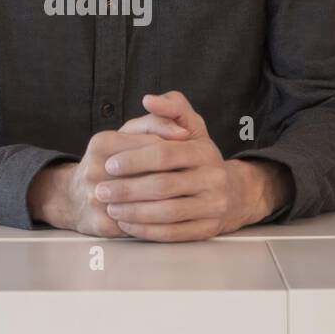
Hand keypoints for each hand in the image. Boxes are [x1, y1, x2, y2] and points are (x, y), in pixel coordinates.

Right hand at [27, 109, 189, 236]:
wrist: (72, 197)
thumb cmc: (110, 162)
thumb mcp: (127, 135)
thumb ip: (156, 123)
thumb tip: (183, 133)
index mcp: (103, 143)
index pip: (154, 146)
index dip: (179, 153)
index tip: (195, 158)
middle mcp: (96, 169)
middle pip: (152, 176)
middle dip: (177, 179)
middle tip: (195, 182)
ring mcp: (96, 198)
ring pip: (147, 203)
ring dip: (171, 202)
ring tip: (187, 199)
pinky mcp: (101, 223)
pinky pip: (138, 224)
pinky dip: (157, 223)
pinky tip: (172, 218)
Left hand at [97, 90, 291, 241]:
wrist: (233, 193)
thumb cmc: (199, 157)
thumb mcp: (191, 126)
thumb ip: (171, 108)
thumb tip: (149, 100)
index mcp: (204, 151)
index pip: (164, 154)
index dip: (134, 160)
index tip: (109, 164)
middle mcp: (213, 179)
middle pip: (163, 186)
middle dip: (127, 189)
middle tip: (101, 191)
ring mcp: (213, 206)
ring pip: (167, 213)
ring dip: (133, 212)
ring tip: (111, 208)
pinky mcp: (208, 229)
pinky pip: (173, 233)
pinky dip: (147, 230)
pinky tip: (127, 224)